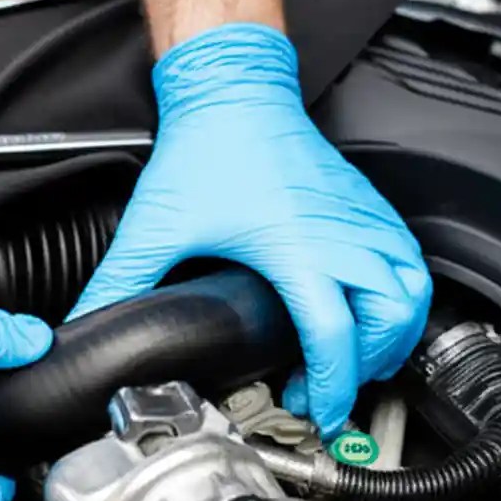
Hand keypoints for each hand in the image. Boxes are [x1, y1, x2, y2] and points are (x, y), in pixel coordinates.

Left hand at [69, 24, 430, 434]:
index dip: (330, 386)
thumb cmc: (207, 147)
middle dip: (367, 367)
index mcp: (296, 248)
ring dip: (395, 333)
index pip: (336, 338)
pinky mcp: (367, 204)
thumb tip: (88, 323)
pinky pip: (409, 258)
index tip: (315, 412)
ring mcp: (360, 218)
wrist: (233, 89)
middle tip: (328, 387)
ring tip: (360, 357)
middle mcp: (341, 235)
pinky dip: (403, 295)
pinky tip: (374, 308)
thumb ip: (120, 282)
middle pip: (390, 321)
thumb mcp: (157, 225)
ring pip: (412, 290)